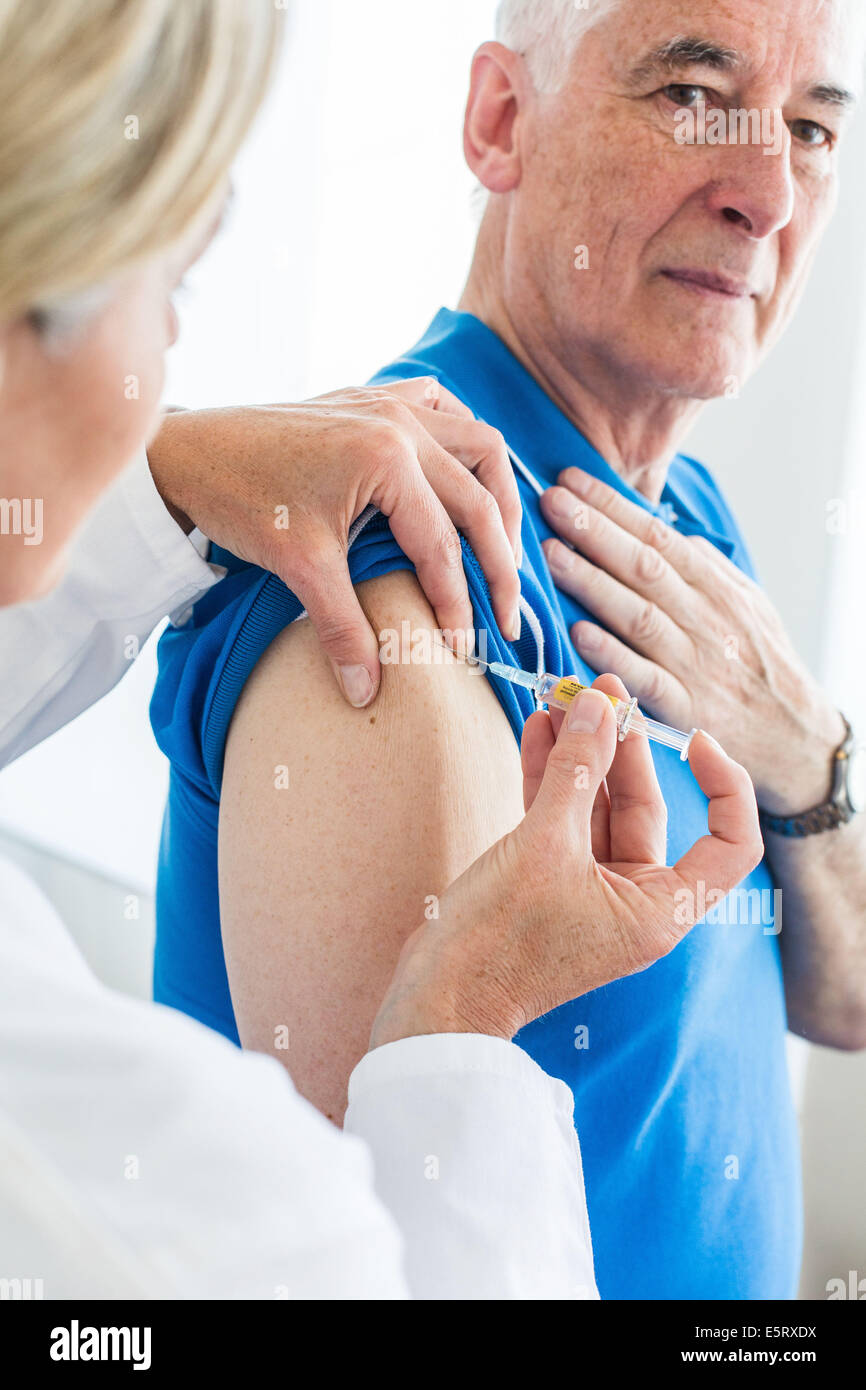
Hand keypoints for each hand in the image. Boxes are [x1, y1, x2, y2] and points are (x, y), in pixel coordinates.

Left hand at [146, 380, 521, 708]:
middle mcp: (401, 420)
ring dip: (498, 496)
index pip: (443, 545)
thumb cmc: (239, 500)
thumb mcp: (299, 567)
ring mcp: (390, 401)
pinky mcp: (374, 397)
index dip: (458, 604)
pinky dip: (465, 442)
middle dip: (500, 560)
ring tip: (503, 548)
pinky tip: (465, 475)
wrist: (185, 451)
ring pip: (480, 442)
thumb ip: (342, 630)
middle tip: (506, 612)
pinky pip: (444, 407)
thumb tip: (368, 692)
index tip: (463, 648)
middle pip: (482, 495)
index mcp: (388, 457)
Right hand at [370, 675, 762, 1046]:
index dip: (725, 788)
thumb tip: (597, 705)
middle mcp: (634, 900)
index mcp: (661, 908)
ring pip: (598, 807)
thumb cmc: (500, 939)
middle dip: (621, 747)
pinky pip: (562, 818)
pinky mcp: (549, 880)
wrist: (439, 997)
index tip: (695, 741)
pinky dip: (552, 777)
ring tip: (561, 698)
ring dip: (580, 754)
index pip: (730, 844)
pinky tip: (539, 731)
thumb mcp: (544, 843)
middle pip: (645, 808)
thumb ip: (576, 769)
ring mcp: (590, 889)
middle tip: (599, 694)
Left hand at [540, 469, 844, 815]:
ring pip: (638, 615)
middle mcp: (704, 619)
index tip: (571, 481)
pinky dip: (612, 655)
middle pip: (643, 567)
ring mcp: (693, 664)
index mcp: (715, 588)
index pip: (657, 536)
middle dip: (595, 530)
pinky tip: (579, 633)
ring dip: (592, 583)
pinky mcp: (685, 708)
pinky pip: (644, 678)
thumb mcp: (747, 603)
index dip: (612, 506)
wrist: (794, 734)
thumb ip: (708, 568)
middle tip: (551, 503)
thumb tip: (672, 533)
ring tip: (550, 555)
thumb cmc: (761, 663)